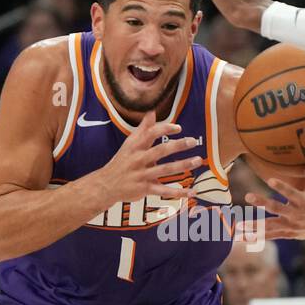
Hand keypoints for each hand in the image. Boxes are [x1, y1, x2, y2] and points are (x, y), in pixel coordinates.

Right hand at [86, 111, 201, 208]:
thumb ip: (143, 128)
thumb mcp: (129, 144)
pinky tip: (192, 191)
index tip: (179, 128)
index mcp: (136, 146)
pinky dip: (179, 192)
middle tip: (193, 141)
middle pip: (160, 151)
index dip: (165, 129)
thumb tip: (152, 112)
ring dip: (183, 165)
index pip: (151, 134)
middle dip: (178, 145)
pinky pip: (164, 191)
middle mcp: (139, 159)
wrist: (106, 185)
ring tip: (198, 160)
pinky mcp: (145, 189)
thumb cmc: (122, 162)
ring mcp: (142, 175)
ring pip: (165, 169)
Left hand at [244, 159, 304, 238]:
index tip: (270, 180)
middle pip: (276, 208)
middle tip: (247, 196)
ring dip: (254, 226)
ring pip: (270, 226)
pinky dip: (257, 238)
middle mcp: (296, 214)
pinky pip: (271, 236)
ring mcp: (291, 225)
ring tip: (239, 225)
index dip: (281, 187)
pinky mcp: (287, 234)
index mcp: (303, 201)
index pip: (291, 193)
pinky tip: (243, 238)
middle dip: (262, 203)